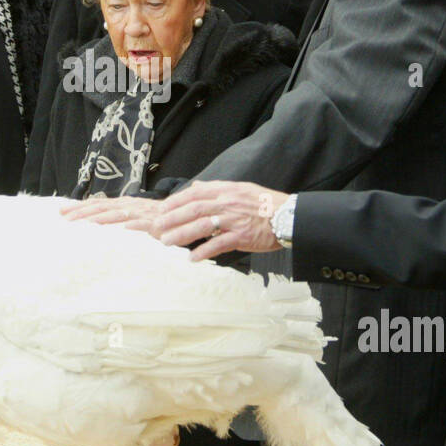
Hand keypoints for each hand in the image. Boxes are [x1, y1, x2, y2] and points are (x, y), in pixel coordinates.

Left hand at [59, 195, 162, 233]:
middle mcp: (129, 206)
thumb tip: (97, 223)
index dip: (79, 207)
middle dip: (82, 213)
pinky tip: (120, 229)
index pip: (97, 204)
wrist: (184, 216)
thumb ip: (117, 218)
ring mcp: (141, 214)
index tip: (61, 211)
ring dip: (100, 219)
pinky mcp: (154, 224)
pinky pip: (140, 225)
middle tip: (64, 219)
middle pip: (102, 208)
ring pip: (116, 215)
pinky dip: (130, 226)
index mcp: (123, 204)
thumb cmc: (156, 219)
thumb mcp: (133, 216)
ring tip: (83, 224)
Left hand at [153, 181, 287, 261]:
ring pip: (202, 226)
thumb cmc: (265, 204)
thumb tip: (196, 187)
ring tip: (167, 242)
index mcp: (226, 190)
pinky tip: (192, 258)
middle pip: (194, 209)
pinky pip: (219, 244)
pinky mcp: (242, 236)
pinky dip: (204, 251)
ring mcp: (234, 219)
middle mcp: (227, 202)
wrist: (288, 215)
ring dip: (182, 234)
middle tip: (156, 228)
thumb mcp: (240, 189)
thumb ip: (217, 189)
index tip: (162, 209)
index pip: (194, 193)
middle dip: (172, 218)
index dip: (175, 201)